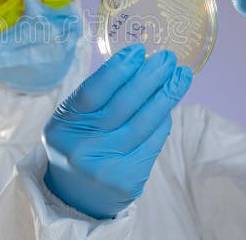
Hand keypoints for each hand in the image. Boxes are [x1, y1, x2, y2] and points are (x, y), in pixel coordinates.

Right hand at [43, 44, 190, 218]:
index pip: (93, 92)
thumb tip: (139, 65)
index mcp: (64, 126)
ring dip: (167, 96)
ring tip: (181, 76)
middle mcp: (83, 148)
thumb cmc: (78, 142)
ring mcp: (106, 167)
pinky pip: (153, 142)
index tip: (139, 50)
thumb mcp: (71, 118)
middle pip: (124, 105)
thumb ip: (97, 96)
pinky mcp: (128, 181)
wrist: (76, 194)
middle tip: (168, 58)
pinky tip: (169, 105)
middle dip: (150, 77)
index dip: (118, 69)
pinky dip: (162, 121)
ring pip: (144, 124)